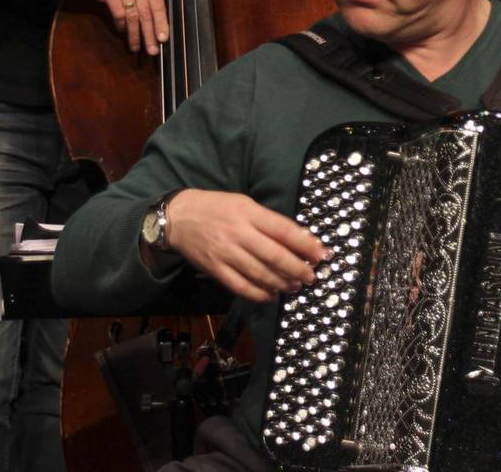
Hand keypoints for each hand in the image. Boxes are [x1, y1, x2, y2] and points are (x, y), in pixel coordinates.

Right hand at [82, 0, 169, 54]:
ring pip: (132, 16)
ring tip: (135, 46)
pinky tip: (122, 31)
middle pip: (146, 13)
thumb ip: (149, 3)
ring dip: (134, 35)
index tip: (163, 39)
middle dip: (149, 35)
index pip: (159, 6)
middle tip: (152, 50)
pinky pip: (118, 14)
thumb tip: (159, 30)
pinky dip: (121, 25)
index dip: (162, 24)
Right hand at [166, 189, 324, 301]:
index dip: (305, 244)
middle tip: (311, 276)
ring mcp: (226, 253)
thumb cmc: (217, 207)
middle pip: (274, 255)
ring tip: (296, 286)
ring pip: (260, 273)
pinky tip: (272, 295)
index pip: (283, 230)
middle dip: (297, 268)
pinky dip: (259, 294)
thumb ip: (268, 221)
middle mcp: (238, 233)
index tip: (322, 254)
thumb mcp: (244, 204)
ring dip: (282, 283)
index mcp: (249, 213)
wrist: (178, 218)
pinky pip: (240, 286)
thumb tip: (298, 239)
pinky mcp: (215, 269)